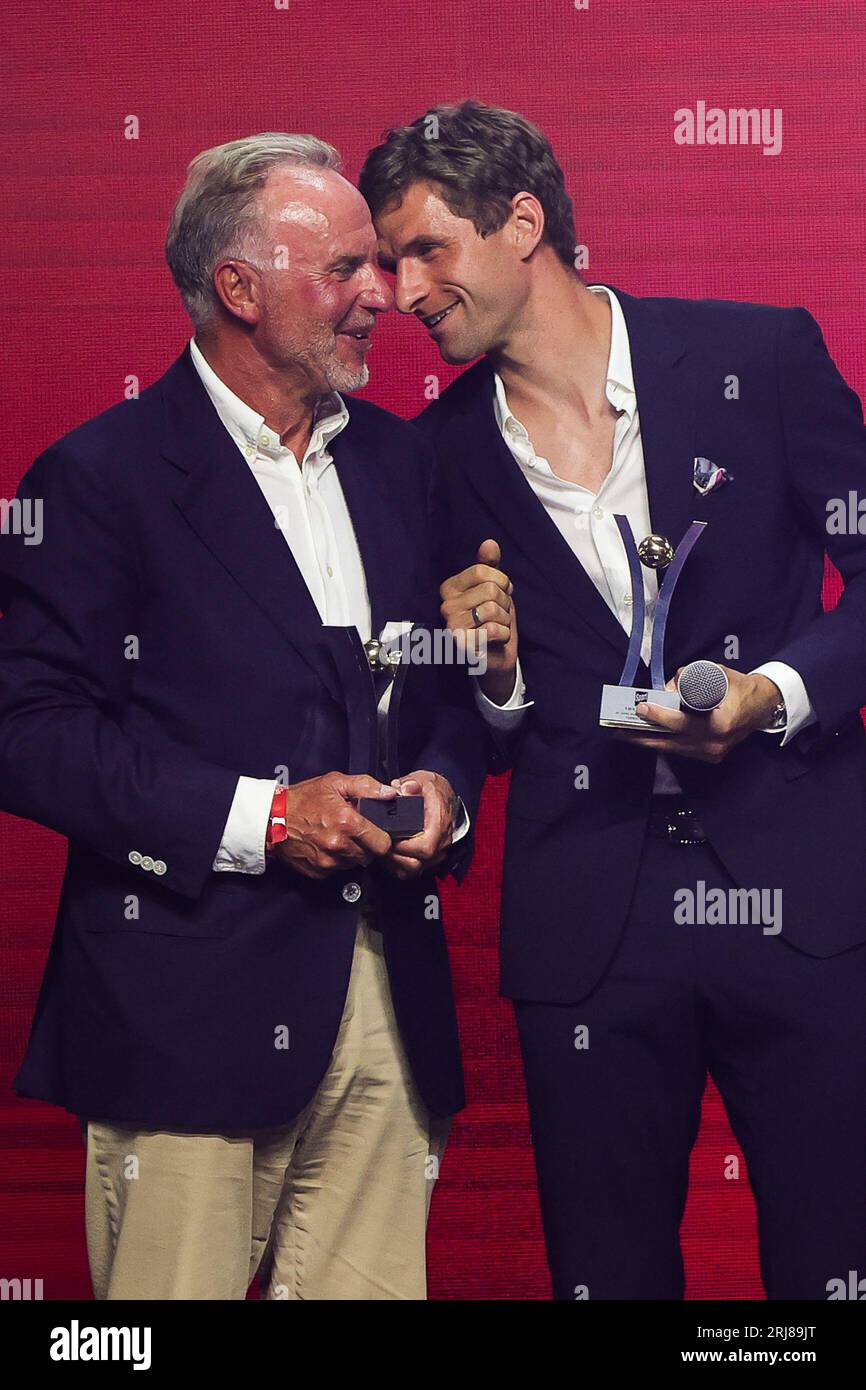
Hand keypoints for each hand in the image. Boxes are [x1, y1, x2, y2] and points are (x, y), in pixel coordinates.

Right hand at [270, 772, 397, 878]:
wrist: (271, 818)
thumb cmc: (302, 799)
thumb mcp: (334, 782)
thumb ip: (366, 786)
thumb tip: (389, 793)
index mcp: (347, 823)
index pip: (383, 843)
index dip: (383, 837)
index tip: (378, 831)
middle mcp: (338, 845)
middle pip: (371, 856)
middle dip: (368, 845)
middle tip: (357, 832)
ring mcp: (328, 861)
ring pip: (355, 863)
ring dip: (353, 853)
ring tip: (340, 836)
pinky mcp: (319, 872)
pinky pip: (339, 870)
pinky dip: (338, 860)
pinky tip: (328, 845)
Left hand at [379, 770, 456, 879]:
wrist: (444, 796)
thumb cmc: (432, 790)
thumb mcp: (422, 780)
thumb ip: (410, 784)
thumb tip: (403, 789)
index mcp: (440, 824)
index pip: (425, 848)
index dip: (404, 847)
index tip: (389, 838)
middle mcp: (442, 841)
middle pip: (418, 863)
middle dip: (394, 856)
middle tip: (379, 845)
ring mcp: (438, 852)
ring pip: (415, 870)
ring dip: (395, 862)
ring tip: (382, 849)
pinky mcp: (432, 858)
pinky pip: (414, 869)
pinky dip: (400, 865)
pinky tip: (389, 853)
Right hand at [439, 539, 517, 703]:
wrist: (494, 655)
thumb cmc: (493, 619)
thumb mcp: (494, 589)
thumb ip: (490, 566)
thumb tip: (489, 543)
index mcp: (449, 588)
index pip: (482, 571)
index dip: (501, 582)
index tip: (500, 594)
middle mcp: (445, 606)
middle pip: (490, 589)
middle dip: (505, 602)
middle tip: (499, 614)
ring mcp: (451, 626)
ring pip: (492, 609)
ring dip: (504, 619)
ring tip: (497, 626)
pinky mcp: (461, 645)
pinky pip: (493, 629)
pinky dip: (503, 635)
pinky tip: (495, 640)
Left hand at [612, 668, 781, 762]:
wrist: (763, 706)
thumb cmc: (738, 688)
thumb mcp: (716, 675)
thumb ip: (688, 680)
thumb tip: (663, 689)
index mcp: (720, 724)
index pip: (682, 722)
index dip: (659, 715)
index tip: (640, 707)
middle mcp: (715, 744)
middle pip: (671, 741)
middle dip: (642, 735)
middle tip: (619, 729)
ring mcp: (713, 754)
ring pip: (673, 749)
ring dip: (649, 742)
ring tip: (625, 735)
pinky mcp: (710, 758)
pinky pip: (681, 751)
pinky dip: (664, 744)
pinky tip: (646, 739)